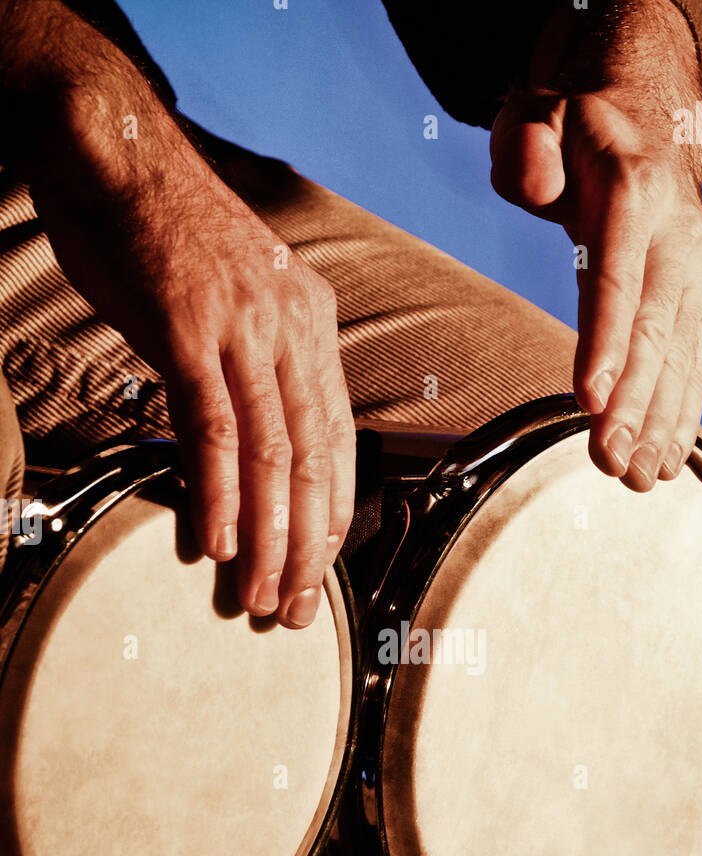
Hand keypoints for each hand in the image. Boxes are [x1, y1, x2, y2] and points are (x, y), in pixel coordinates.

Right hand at [25, 70, 353, 625]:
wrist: (115, 151)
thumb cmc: (165, 233)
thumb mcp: (233, 299)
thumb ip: (254, 364)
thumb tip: (253, 436)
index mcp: (310, 325)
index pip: (337, 442)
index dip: (330, 516)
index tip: (318, 573)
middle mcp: (291, 328)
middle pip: (314, 460)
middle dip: (306, 548)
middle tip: (290, 610)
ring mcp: (243, 327)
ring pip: (271, 455)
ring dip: (267, 538)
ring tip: (256, 597)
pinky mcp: (189, 329)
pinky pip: (213, 428)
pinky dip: (218, 493)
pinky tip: (218, 543)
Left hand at [490, 0, 701, 490]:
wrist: (646, 126)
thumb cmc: (575, 133)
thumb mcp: (538, 116)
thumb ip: (527, 146)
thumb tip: (534, 181)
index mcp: (633, 194)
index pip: (618, 276)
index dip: (606, 341)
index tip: (588, 400)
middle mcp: (676, 239)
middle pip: (655, 332)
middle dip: (634, 405)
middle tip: (610, 463)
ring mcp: (696, 274)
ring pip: (682, 358)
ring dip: (662, 424)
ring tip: (639, 479)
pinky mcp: (701, 304)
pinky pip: (696, 365)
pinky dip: (685, 414)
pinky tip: (669, 459)